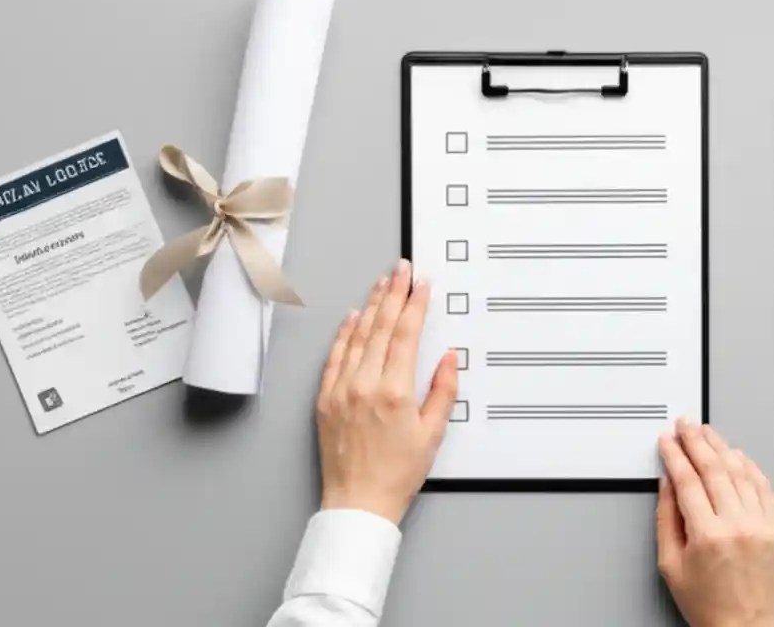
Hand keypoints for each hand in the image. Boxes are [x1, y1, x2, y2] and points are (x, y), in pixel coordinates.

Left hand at [315, 259, 458, 523]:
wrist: (358, 502)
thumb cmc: (397, 474)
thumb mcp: (433, 434)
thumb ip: (443, 391)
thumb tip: (448, 359)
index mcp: (394, 392)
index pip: (405, 335)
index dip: (414, 304)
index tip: (420, 284)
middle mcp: (365, 385)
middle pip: (380, 327)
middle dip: (393, 294)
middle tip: (400, 270)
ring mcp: (341, 390)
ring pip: (357, 337)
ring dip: (371, 306)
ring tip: (381, 284)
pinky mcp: (325, 399)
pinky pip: (335, 357)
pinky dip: (345, 334)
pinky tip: (353, 318)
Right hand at [657, 420, 773, 626]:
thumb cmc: (707, 604)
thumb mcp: (671, 565)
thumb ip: (666, 519)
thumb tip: (668, 483)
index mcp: (707, 535)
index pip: (687, 480)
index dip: (675, 455)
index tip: (667, 441)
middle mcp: (737, 525)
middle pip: (714, 468)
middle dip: (696, 441)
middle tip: (685, 425)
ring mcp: (760, 525)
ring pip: (740, 472)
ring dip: (722, 447)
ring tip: (708, 433)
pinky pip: (764, 487)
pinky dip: (750, 467)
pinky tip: (738, 455)